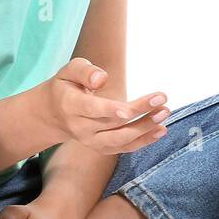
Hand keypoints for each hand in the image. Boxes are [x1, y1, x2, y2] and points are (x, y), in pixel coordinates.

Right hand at [37, 57, 170, 155]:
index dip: (109, 110)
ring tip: (164, 113)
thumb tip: (102, 78)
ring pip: (120, 139)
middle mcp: (80, 127)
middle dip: (139, 112)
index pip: (91, 109)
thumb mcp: (69, 70)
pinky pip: (123, 148)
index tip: (129, 110)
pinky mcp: (101, 147)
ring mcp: (90, 140)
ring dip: (144, 128)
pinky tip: (160, 130)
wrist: (54, 114)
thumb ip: (84, 72)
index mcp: (70, 105)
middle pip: (112, 122)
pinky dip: (143, 141)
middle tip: (162, 99)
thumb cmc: (66, 85)